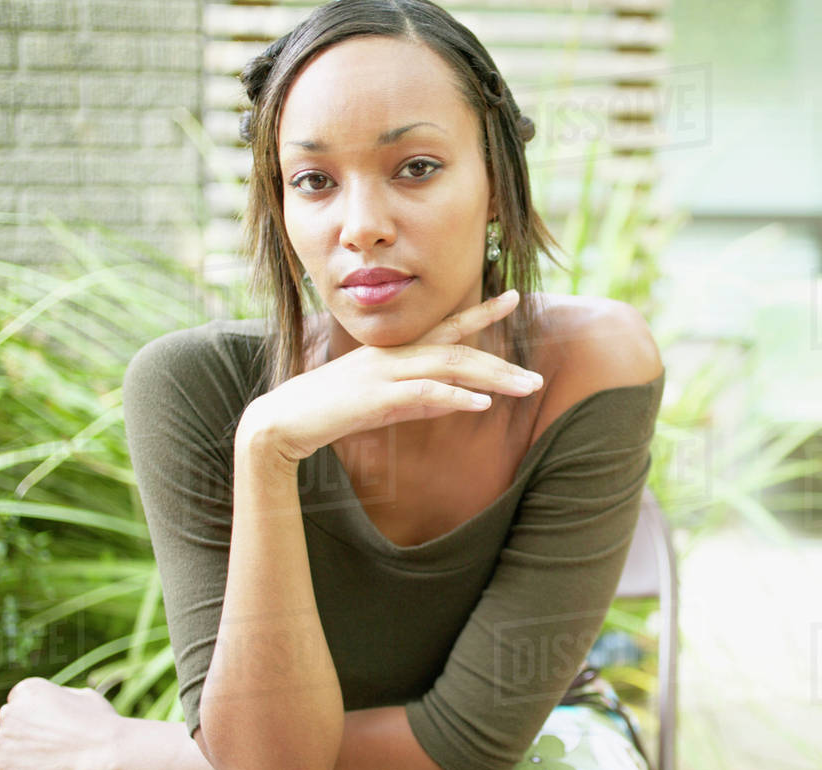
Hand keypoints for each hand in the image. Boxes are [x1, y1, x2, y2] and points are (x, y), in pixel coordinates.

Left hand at [0, 677, 121, 769]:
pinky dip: (26, 769)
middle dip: (27, 729)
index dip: (36, 712)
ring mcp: (5, 740)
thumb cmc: (100, 722)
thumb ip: (59, 696)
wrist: (105, 753)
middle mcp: (11, 711)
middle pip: (11, 721)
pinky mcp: (5, 766)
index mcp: (28, 689)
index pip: (19, 700)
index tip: (51, 722)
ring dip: (25, 749)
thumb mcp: (83, 695)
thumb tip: (50, 700)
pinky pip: (11, 767)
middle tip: (53, 739)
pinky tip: (49, 766)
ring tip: (55, 753)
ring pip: (10, 745)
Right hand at [241, 289, 545, 464]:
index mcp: (396, 352)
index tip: (514, 297)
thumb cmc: (332, 412)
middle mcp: (395, 355)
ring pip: (450, 366)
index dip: (481, 313)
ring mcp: (386, 372)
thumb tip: (461, 401)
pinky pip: (424, 393)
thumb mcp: (386, 404)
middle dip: (501, 363)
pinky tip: (482, 405)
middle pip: (458, 350)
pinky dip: (455, 397)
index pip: (446, 326)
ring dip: (492, 378)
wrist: (283, 421)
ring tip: (528, 389)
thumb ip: (422, 400)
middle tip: (538, 378)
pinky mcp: (377, 397)